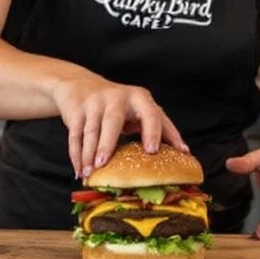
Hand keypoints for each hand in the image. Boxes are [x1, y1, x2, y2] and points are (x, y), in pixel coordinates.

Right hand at [50, 71, 188, 179]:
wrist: (80, 84)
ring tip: (90, 175)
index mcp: (140, 98)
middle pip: (112, 121)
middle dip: (108, 144)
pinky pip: (75, 135)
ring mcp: (94, 102)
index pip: (150, 113)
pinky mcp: (76, 109)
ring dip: (89, 155)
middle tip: (106, 164)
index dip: (152, 131)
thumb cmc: (119, 104)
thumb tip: (184, 153)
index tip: (152, 151)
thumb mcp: (141, 109)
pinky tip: (80, 170)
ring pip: (91, 131)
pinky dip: (77, 155)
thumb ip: (161, 128)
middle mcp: (117, 97)